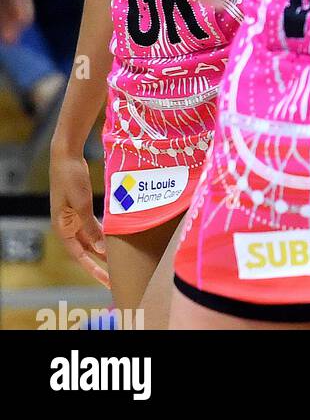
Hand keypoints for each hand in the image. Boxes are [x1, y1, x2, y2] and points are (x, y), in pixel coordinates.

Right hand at [49, 148, 108, 286]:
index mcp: (63, 228)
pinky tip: (114, 236)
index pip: (79, 256)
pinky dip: (102, 233)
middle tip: (116, 276)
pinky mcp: (79, 208)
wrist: (66, 155)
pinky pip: (92, 226)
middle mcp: (67, 226)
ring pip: (89, 239)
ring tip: (118, 259)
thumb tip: (100, 250)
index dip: (93, 270)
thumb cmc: (71, 178)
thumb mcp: (82, 205)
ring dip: (102, 248)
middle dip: (99, 263)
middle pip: (85, 250)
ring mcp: (72, 217)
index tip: (107, 281)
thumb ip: (91, 228)